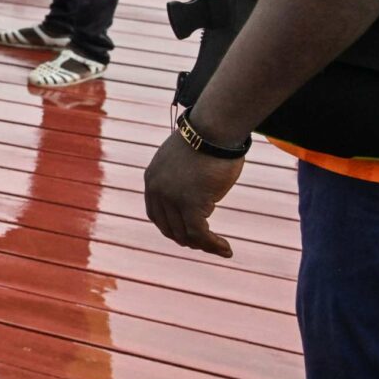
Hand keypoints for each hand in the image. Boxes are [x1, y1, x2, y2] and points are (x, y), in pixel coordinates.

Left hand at [144, 132, 243, 257]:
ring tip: (221, 248)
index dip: (173, 228)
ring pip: (185, 234)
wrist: (214, 129)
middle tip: (208, 243)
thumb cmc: (208, 140)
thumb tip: (195, 190)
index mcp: (152, 179)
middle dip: (188, 239)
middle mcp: (157, 190)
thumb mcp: (186, 159)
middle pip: (168, 227)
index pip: (156, 214)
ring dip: (204, 245)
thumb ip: (183, 177)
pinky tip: (225, 249)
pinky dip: (212, 245)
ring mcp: (172, 198)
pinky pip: (200, 234)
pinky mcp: (191, 203)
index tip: (190, 234)